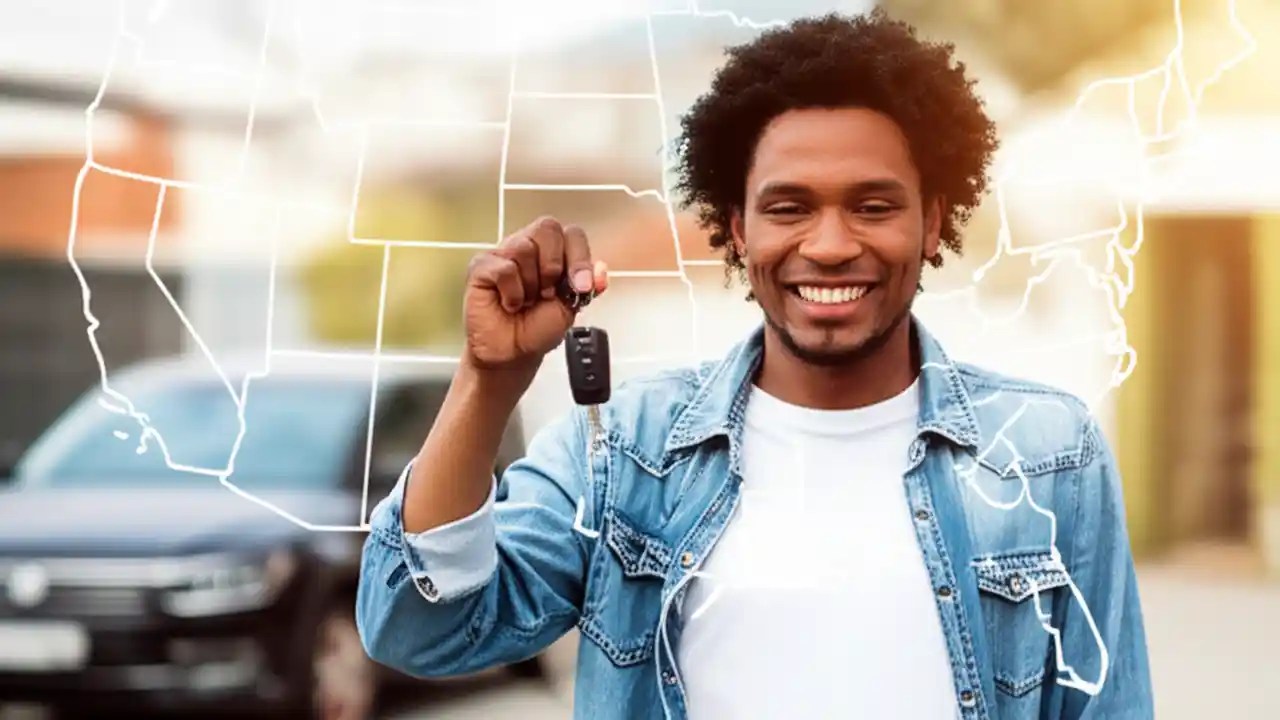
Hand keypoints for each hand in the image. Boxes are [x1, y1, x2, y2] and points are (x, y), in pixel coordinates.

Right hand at [462, 216, 607, 371]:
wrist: (513, 354)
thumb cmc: (537, 329)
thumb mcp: (571, 307)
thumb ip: (587, 286)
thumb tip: (601, 269)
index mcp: (553, 252)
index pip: (572, 234)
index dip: (580, 258)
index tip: (581, 286)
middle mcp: (529, 246)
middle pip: (548, 228)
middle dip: (553, 265)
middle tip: (548, 293)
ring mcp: (504, 253)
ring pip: (524, 247)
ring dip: (531, 283)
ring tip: (525, 300)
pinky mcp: (482, 266)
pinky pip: (504, 268)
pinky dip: (512, 293)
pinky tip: (509, 303)